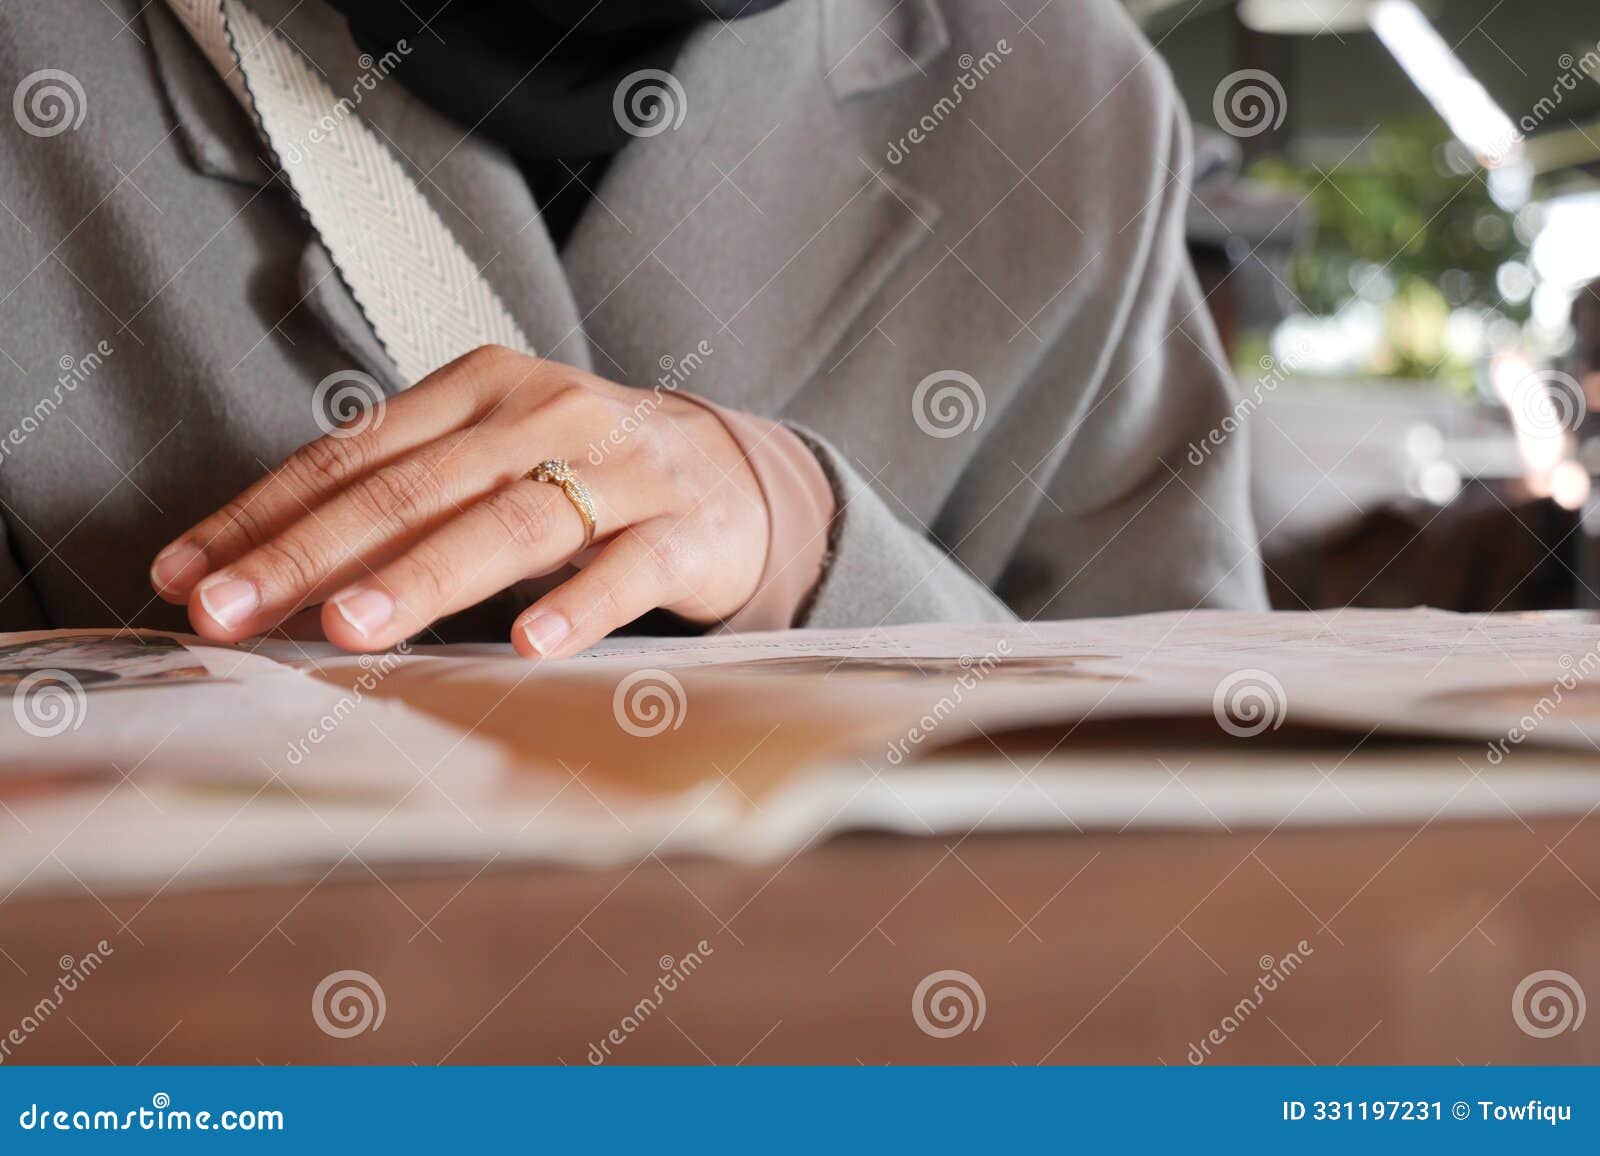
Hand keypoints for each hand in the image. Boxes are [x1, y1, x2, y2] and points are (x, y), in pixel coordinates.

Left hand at [148, 345, 769, 656]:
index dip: (264, 513)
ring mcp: (618, 471)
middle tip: (229, 611)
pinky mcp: (684, 530)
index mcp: (481, 389)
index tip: (187, 572)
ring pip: (511, 524)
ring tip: (349, 628)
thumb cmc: (586, 472)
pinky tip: (533, 645)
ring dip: (423, 578)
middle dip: (310, 553)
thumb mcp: (493, 458)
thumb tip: (268, 574)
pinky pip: (627, 569)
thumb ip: (405, 496)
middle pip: (414, 488)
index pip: (354, 453)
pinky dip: (578, 605)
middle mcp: (544, 416)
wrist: (732, 471)